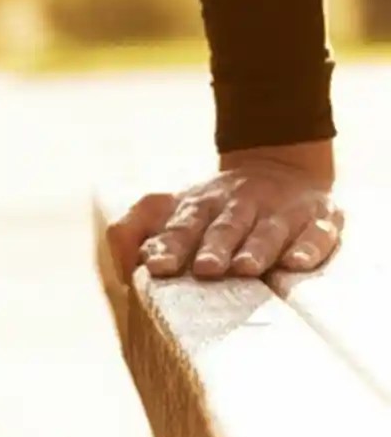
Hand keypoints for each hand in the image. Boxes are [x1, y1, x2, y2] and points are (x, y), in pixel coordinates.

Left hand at [108, 144, 343, 279]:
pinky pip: (315, 233)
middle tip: (205, 268)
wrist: (280, 168)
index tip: (156, 265)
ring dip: (256, 248)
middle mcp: (237, 206)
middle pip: (223, 228)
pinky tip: (296, 262)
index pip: (179, 227)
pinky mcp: (318, 218)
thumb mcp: (167, 210)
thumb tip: (118, 268)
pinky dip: (307, 247)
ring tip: (245, 268)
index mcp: (197, 208)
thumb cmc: (211, 209)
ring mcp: (279, 212)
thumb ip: (130, 230)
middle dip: (213, 247)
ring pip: (266, 230)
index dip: (169, 245)